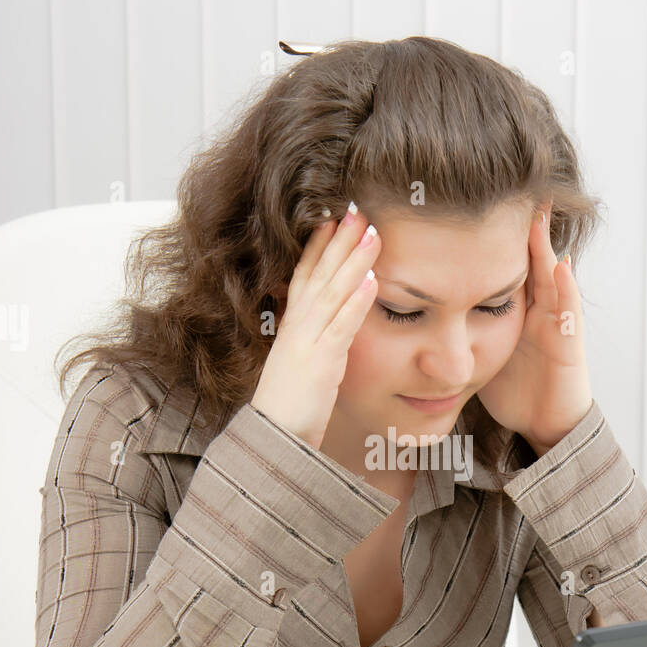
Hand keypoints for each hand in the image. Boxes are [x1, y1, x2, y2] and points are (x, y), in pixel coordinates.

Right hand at [250, 204, 380, 449]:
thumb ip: (314, 338)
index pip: (306, 274)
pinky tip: (372, 282)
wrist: (274, 438)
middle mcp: (297, 327)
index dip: (320, 245)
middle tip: (358, 208)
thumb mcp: (302, 362)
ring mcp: (307, 343)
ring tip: (372, 233)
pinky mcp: (319, 364)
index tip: (333, 216)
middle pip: (319, 273)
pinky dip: (355, 304)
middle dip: (339, 240)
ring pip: (332, 292)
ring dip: (353, 261)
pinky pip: (340, 328)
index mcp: (294, 324)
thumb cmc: (291, 405)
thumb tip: (330, 322)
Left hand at [476, 205, 592, 452]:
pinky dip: (565, 286)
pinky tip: (560, 264)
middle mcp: (537, 308)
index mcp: (514, 308)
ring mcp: (556, 322)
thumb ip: (460, 324)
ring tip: (537, 213)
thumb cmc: (513, 389)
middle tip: (514, 187)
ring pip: (550, 275)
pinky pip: (568, 311)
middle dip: (521, 226)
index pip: (502, 263)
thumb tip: (421, 306)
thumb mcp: (480, 349)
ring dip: (544, 245)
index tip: (472, 201)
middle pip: (527, 259)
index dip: (490, 234)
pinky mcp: (569, 343)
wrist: (545, 426)